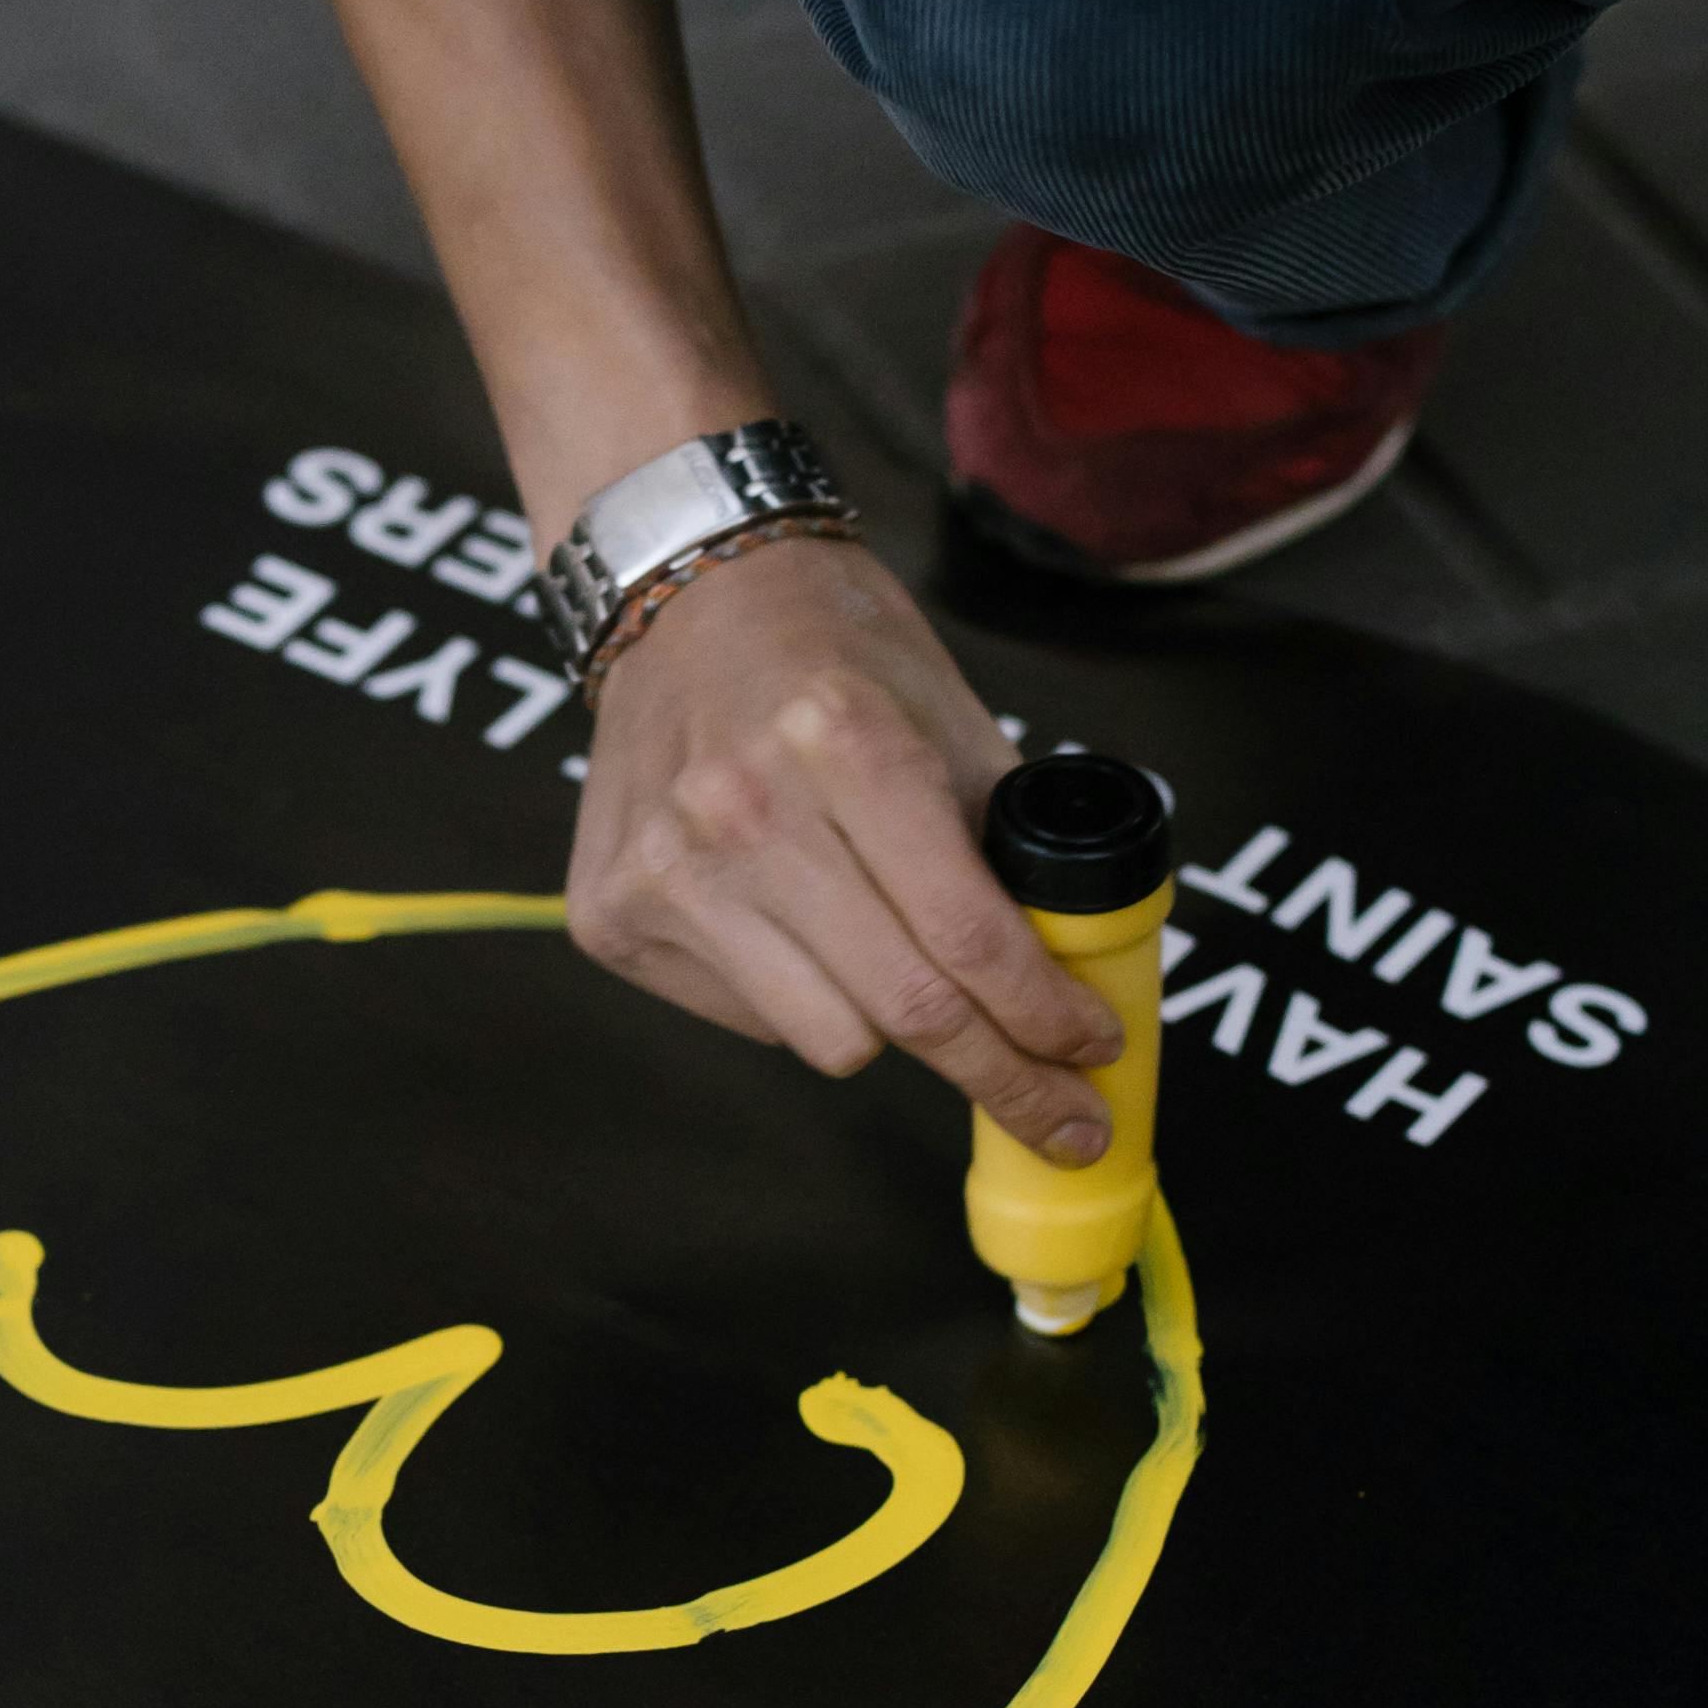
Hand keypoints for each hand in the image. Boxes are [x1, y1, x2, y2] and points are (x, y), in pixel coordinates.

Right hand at [564, 534, 1123, 1157]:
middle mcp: (742, 812)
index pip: (969, 934)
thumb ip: (1004, 839)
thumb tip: (1067, 974)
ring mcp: (667, 871)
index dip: (1048, 1016)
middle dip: (1007, 1078)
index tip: (1093, 1052)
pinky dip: (797, 999)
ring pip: (830, 1041)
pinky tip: (791, 924)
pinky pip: (752, 1022)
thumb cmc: (830, 649)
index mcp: (842, 743)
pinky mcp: (613, 916)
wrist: (682, 592)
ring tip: (893, 962)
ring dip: (889, 1028)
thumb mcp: (944, 711)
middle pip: (908, 1009)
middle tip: (1061, 1114)